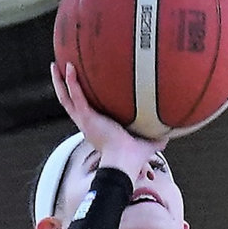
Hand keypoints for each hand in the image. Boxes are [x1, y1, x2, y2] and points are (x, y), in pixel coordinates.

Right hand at [51, 62, 166, 185]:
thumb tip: (170, 134)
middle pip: (69, 103)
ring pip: (66, 98)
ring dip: (60, 82)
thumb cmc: (133, 158)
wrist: (124, 163)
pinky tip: (70, 67)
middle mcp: (87, 124)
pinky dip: (72, 82)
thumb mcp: (146, 143)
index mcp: (96, 129)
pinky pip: (76, 96)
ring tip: (56, 64)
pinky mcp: (87, 118)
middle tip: (60, 70)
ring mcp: (85, 121)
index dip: (80, 100)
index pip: (85, 111)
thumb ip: (156, 136)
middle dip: (63, 87)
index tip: (80, 88)